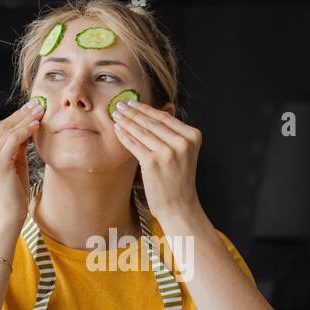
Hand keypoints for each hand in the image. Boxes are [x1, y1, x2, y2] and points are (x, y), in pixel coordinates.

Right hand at [0, 100, 40, 231]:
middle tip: (38, 103)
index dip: (15, 117)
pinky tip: (36, 124)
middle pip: (1, 128)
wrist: (7, 220)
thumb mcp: (14, 165)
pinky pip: (13, 140)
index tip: (30, 108)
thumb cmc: (12, 195)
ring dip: (26, 119)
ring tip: (41, 110)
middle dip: (21, 114)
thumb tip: (28, 124)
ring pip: (7, 132)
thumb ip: (17, 147)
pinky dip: (25, 130)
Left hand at [111, 101, 202, 225]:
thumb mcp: (183, 153)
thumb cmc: (178, 180)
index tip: (132, 102)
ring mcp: (168, 152)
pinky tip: (117, 130)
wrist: (180, 207)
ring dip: (126, 121)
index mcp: (193, 136)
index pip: (164, 117)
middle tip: (119, 104)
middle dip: (133, 112)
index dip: (146, 108)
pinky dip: (124, 136)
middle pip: (152, 122)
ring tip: (116, 115)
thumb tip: (150, 113)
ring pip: (142, 132)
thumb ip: (172, 134)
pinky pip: (135, 144)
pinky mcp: (153, 163)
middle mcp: (182, 142)